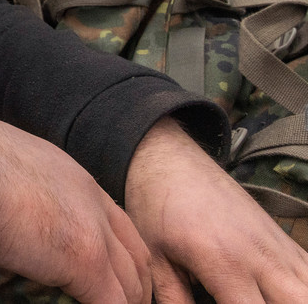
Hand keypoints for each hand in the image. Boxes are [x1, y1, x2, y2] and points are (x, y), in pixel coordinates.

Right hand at [0, 94, 150, 303]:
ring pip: (132, 284)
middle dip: (136, 285)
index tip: (118, 278)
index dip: (120, 253)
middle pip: (134, 253)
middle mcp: (88, 198)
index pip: (112, 221)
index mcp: (66, 175)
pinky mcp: (86, 261)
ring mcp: (92, 229)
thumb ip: (2, 193)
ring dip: (127, 303)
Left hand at [124, 118, 307, 302]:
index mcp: (225, 264)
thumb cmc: (156, 208)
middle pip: (296, 303)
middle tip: (244, 303)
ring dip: (293, 300)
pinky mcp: (284, 240)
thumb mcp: (156, 259)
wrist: (169, 161)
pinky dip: (302, 290)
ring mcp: (279, 247)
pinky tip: (280, 294)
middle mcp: (261, 257)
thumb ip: (176, 300)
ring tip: (262, 298)